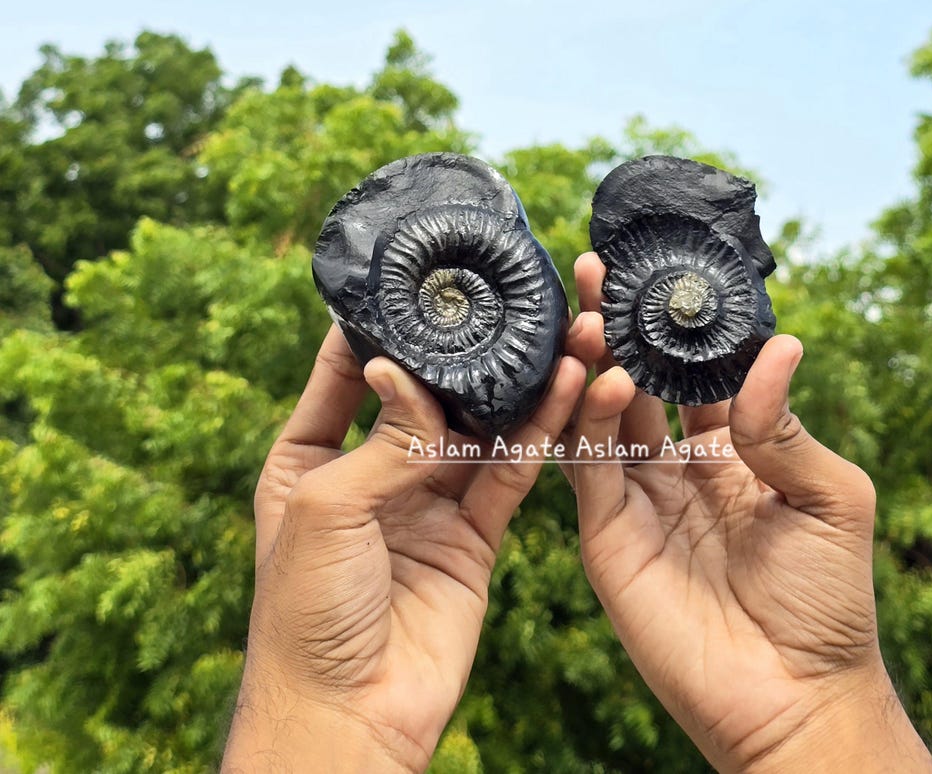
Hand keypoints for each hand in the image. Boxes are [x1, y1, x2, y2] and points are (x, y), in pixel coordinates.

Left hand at [223, 326, 585, 772]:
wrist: (348, 717)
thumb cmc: (306, 614)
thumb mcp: (326, 510)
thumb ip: (383, 441)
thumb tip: (410, 372)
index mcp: (310, 458)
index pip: (345, 371)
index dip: (376, 326)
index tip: (412, 279)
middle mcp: (371, 472)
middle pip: (422, 395)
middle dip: (459, 351)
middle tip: (498, 300)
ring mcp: (425, 502)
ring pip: (476, 428)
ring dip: (512, 388)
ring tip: (550, 338)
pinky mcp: (472, 536)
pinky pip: (507, 475)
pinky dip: (534, 437)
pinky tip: (560, 394)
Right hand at [565, 253, 931, 772]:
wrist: (793, 696)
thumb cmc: (828, 600)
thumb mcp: (832, 500)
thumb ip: (790, 428)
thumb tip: (779, 346)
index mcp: (733, 450)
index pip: (694, 372)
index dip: (676, 324)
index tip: (660, 271)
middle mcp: (678, 466)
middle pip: (637, 380)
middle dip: (616, 326)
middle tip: (596, 270)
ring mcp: (639, 498)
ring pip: (601, 413)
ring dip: (590, 361)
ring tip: (585, 312)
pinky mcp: (608, 533)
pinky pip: (587, 466)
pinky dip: (585, 420)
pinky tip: (601, 379)